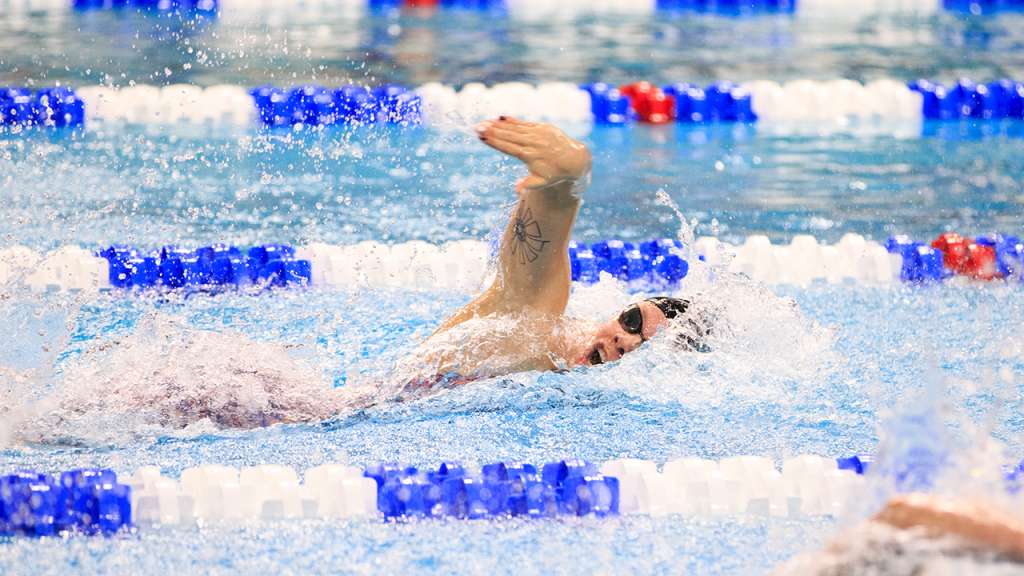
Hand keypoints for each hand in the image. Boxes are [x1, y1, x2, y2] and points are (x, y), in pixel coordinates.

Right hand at [476, 117, 591, 189]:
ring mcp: (537, 133)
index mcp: (529, 156)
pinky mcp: (541, 127)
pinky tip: (500, 118)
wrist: (573, 159)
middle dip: (492, 131)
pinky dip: (512, 121)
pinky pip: (523, 123)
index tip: (482, 138)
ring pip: (514, 128)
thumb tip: (517, 190)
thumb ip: (528, 184)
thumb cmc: (554, 173)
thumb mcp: (542, 182)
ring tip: (484, 122)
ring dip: (498, 125)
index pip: (508, 147)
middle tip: (477, 127)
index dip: (495, 142)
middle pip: (508, 136)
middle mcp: (532, 142)